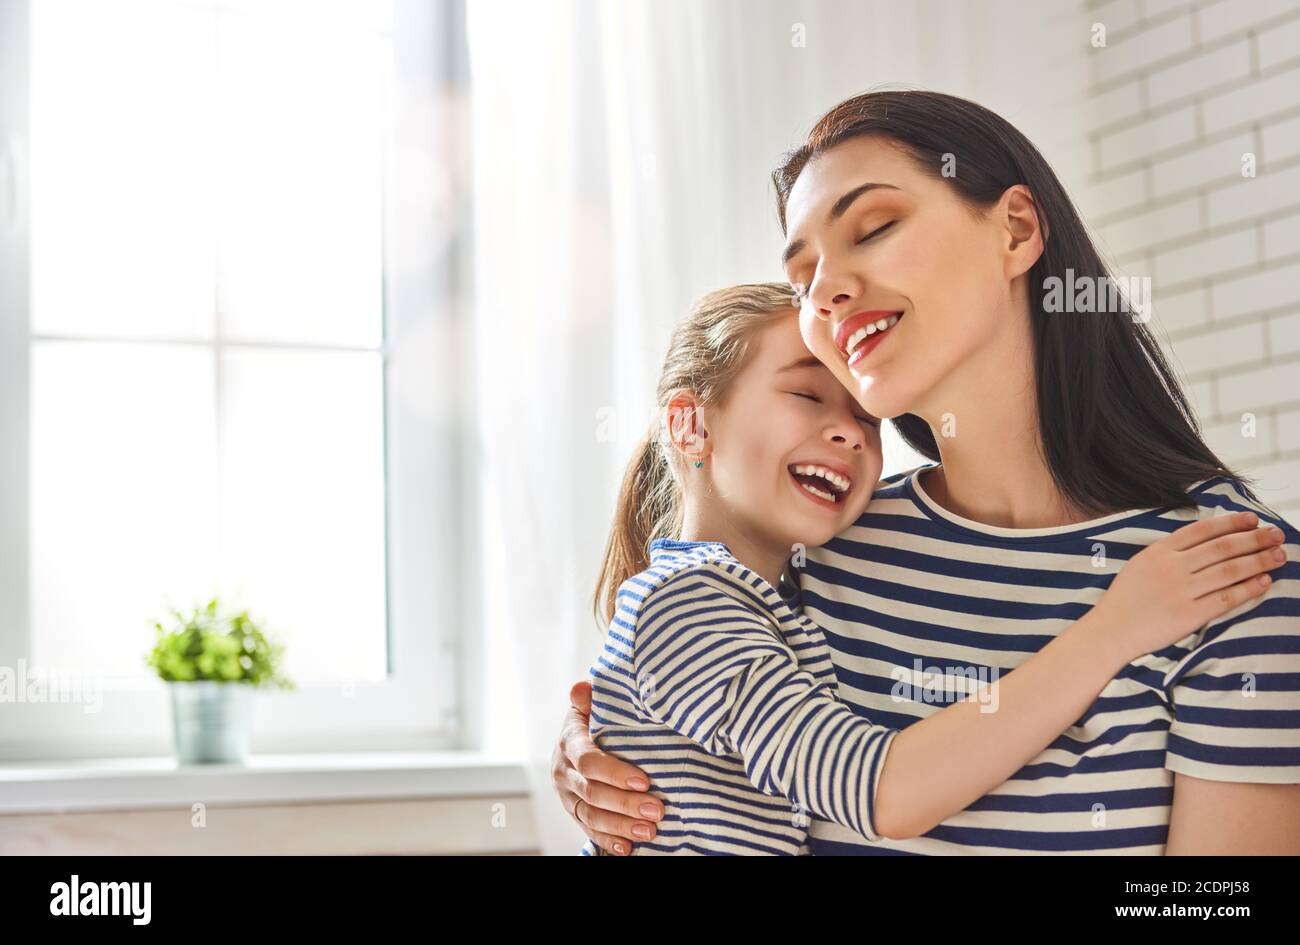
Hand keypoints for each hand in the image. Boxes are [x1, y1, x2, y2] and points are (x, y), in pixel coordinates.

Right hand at [551, 680, 663, 854]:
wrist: (573, 742)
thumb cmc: (593, 720)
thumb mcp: (590, 706)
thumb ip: (589, 698)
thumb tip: (583, 686)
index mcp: (570, 742)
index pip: (589, 761)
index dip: (615, 772)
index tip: (644, 781)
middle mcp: (564, 771)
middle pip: (593, 793)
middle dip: (625, 804)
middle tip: (657, 810)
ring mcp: (567, 795)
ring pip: (591, 816)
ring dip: (621, 826)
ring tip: (650, 831)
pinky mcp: (574, 813)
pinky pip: (588, 831)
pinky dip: (608, 841)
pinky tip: (627, 848)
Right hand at [1091, 510, 1285, 662]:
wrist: (1112, 630)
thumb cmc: (1126, 598)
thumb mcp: (1141, 563)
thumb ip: (1169, 551)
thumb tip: (1205, 540)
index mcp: (1159, 551)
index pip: (1202, 530)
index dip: (1231, 522)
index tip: (1253, 519)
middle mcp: (1172, 567)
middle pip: (1222, 547)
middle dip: (1254, 539)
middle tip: (1277, 534)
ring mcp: (1181, 591)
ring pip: (1229, 570)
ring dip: (1259, 561)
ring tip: (1279, 555)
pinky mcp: (1190, 614)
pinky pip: (1227, 598)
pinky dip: (1249, 589)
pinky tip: (1265, 581)